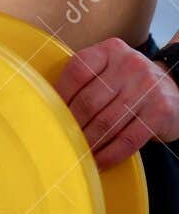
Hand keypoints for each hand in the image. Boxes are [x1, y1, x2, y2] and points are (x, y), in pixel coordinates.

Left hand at [55, 37, 178, 167]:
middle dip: (72, 124)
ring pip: (107, 122)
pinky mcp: (160, 112)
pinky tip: (99, 162)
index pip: (77, 71)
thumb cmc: (128, 81)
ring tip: (76, 153)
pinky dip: (110, 154)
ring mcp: (147, 89)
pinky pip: (128, 139)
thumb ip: (85, 77)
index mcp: (110, 50)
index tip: (49, 112)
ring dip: (88, 142)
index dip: (60, 95)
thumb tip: (47, 104)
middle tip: (61, 139)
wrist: (174, 88)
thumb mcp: (109, 67)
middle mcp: (129, 66)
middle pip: (89, 101)